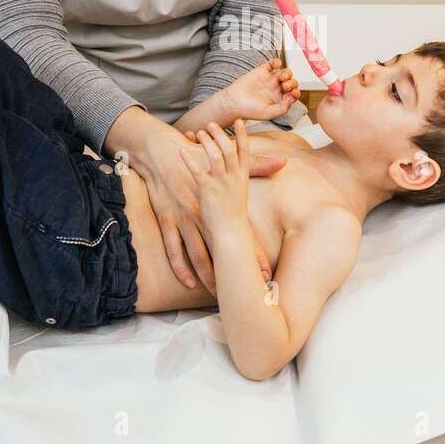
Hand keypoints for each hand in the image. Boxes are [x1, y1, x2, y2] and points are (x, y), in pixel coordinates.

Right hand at [137, 126, 279, 293]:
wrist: (161, 150)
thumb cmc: (197, 156)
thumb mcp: (227, 161)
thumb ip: (257, 164)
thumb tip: (283, 162)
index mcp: (222, 204)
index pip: (244, 234)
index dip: (256, 255)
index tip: (267, 274)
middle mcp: (205, 214)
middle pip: (222, 251)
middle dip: (233, 273)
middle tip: (245, 292)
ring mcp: (185, 218)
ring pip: (198, 255)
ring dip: (209, 276)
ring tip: (218, 293)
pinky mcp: (167, 220)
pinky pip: (173, 250)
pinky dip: (180, 268)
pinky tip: (188, 282)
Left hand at [178, 120, 252, 233]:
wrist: (231, 231)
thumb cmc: (233, 211)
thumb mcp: (241, 190)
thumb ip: (237, 174)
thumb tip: (233, 164)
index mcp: (243, 176)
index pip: (245, 151)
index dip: (242, 135)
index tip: (240, 121)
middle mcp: (234, 177)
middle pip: (228, 149)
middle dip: (220, 135)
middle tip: (211, 124)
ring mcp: (222, 184)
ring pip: (215, 157)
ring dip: (207, 142)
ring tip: (199, 132)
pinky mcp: (208, 191)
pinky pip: (198, 172)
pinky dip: (189, 160)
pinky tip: (182, 150)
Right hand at [221, 58, 300, 121]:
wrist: (233, 102)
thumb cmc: (249, 110)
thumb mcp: (268, 114)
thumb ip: (283, 108)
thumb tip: (293, 98)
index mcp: (279, 100)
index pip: (293, 94)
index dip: (296, 92)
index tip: (293, 93)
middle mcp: (276, 90)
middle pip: (291, 82)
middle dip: (292, 83)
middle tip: (285, 86)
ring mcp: (269, 80)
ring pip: (284, 73)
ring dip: (287, 73)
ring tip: (282, 77)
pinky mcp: (261, 71)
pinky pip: (272, 64)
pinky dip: (276, 62)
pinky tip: (277, 64)